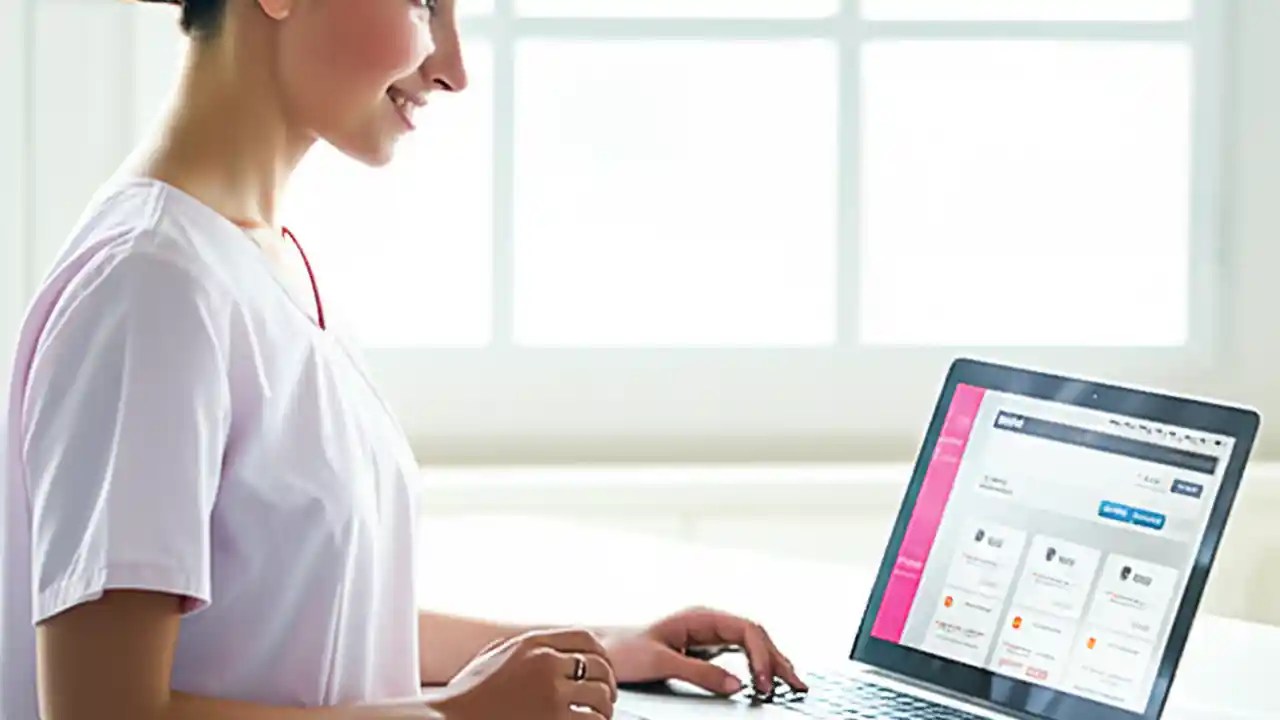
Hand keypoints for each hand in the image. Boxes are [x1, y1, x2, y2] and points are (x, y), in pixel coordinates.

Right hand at [434, 628, 617, 719]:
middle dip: (608, 684)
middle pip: (600, 667)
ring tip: (599, 718)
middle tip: (606, 699)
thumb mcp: (493, 657)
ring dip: (604, 710)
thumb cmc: (465, 697)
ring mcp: (551, 694)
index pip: (586, 639)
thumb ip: (524, 648)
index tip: (603, 670)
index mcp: (532, 644)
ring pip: (601, 697)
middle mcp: (545, 664)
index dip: (601, 655)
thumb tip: (553, 648)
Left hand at [604, 607, 807, 697]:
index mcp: (700, 616)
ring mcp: (706, 634)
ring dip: (771, 662)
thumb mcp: (661, 662)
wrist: (598, 650)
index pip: (746, 630)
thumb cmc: (623, 649)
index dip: (761, 656)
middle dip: (777, 659)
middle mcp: (707, 621)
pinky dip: (755, 666)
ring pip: (750, 644)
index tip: (762, 683)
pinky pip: (738, 654)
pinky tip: (765, 680)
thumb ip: (700, 674)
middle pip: (755, 635)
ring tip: (791, 684)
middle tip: (796, 686)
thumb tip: (738, 684)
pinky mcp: (702, 649)